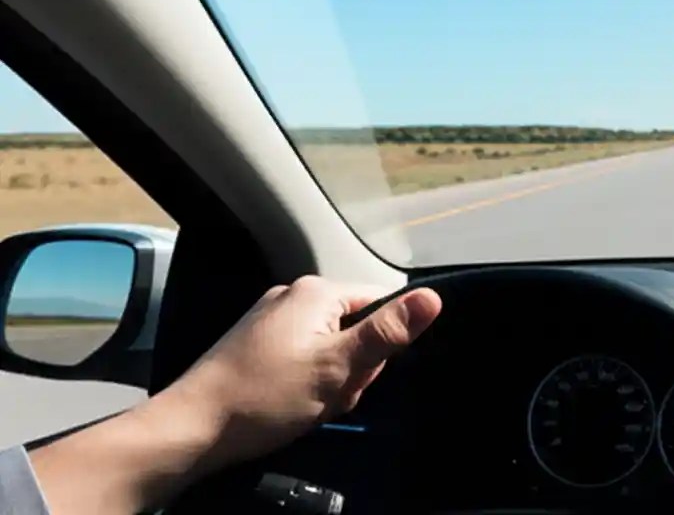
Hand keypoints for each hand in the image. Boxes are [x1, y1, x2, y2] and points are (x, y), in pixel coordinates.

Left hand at [31, 275, 440, 514]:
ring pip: (331, 350)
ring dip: (330, 382)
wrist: (193, 428)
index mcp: (316, 292)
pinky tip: (290, 405)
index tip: (357, 374)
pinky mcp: (256, 344)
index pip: (380, 304)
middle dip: (352, 369)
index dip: (380, 345)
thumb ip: (386, 332)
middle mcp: (293, 296)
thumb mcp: (336, 367)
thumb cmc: (267, 396)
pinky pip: (304, 358)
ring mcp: (272, 320)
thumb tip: (433, 296)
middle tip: (328, 395)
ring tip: (307, 404)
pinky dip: (305, 384)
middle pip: (356, 329)